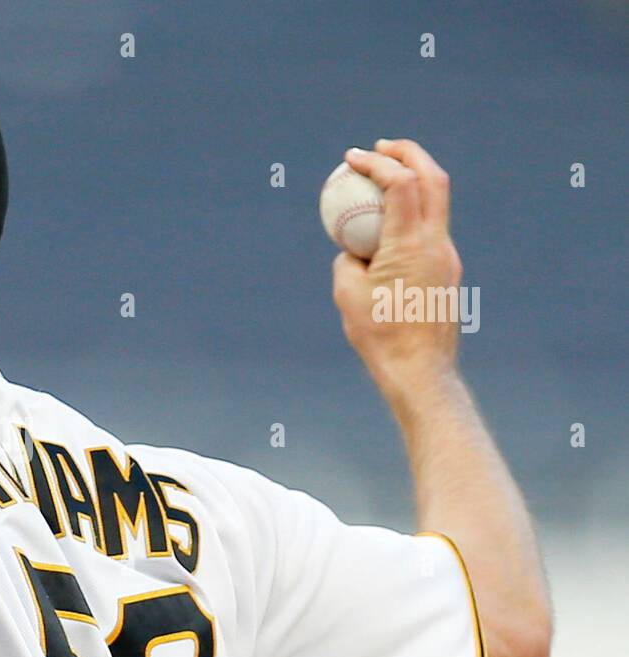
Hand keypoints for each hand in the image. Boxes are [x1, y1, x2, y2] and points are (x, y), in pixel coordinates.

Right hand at [332, 139, 463, 398]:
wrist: (419, 370)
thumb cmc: (378, 336)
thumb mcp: (347, 293)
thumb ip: (348, 259)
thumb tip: (352, 246)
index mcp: (412, 244)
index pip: (401, 182)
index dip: (377, 161)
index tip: (353, 157)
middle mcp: (437, 243)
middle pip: (434, 178)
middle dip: (408, 153)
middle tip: (380, 147)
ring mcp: (447, 256)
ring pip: (438, 202)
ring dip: (413, 180)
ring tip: (384, 181)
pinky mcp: (447, 271)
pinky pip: (431, 229)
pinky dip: (412, 212)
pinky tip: (389, 226)